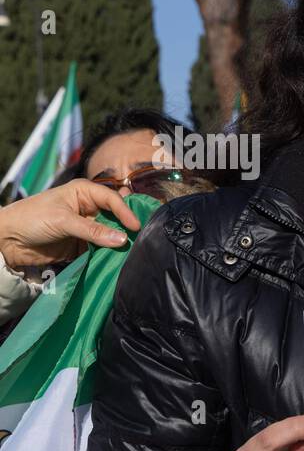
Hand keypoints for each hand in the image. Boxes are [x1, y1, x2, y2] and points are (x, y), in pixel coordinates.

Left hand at [0, 180, 140, 266]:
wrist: (8, 240)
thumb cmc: (32, 218)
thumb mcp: (63, 221)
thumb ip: (93, 231)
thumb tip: (122, 239)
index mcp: (84, 192)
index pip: (112, 199)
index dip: (125, 212)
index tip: (136, 227)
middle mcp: (88, 208)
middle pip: (115, 216)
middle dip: (126, 226)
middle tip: (142, 236)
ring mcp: (86, 227)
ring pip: (111, 234)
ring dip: (119, 241)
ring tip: (134, 248)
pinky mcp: (83, 245)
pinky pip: (102, 249)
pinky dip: (110, 253)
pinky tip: (119, 258)